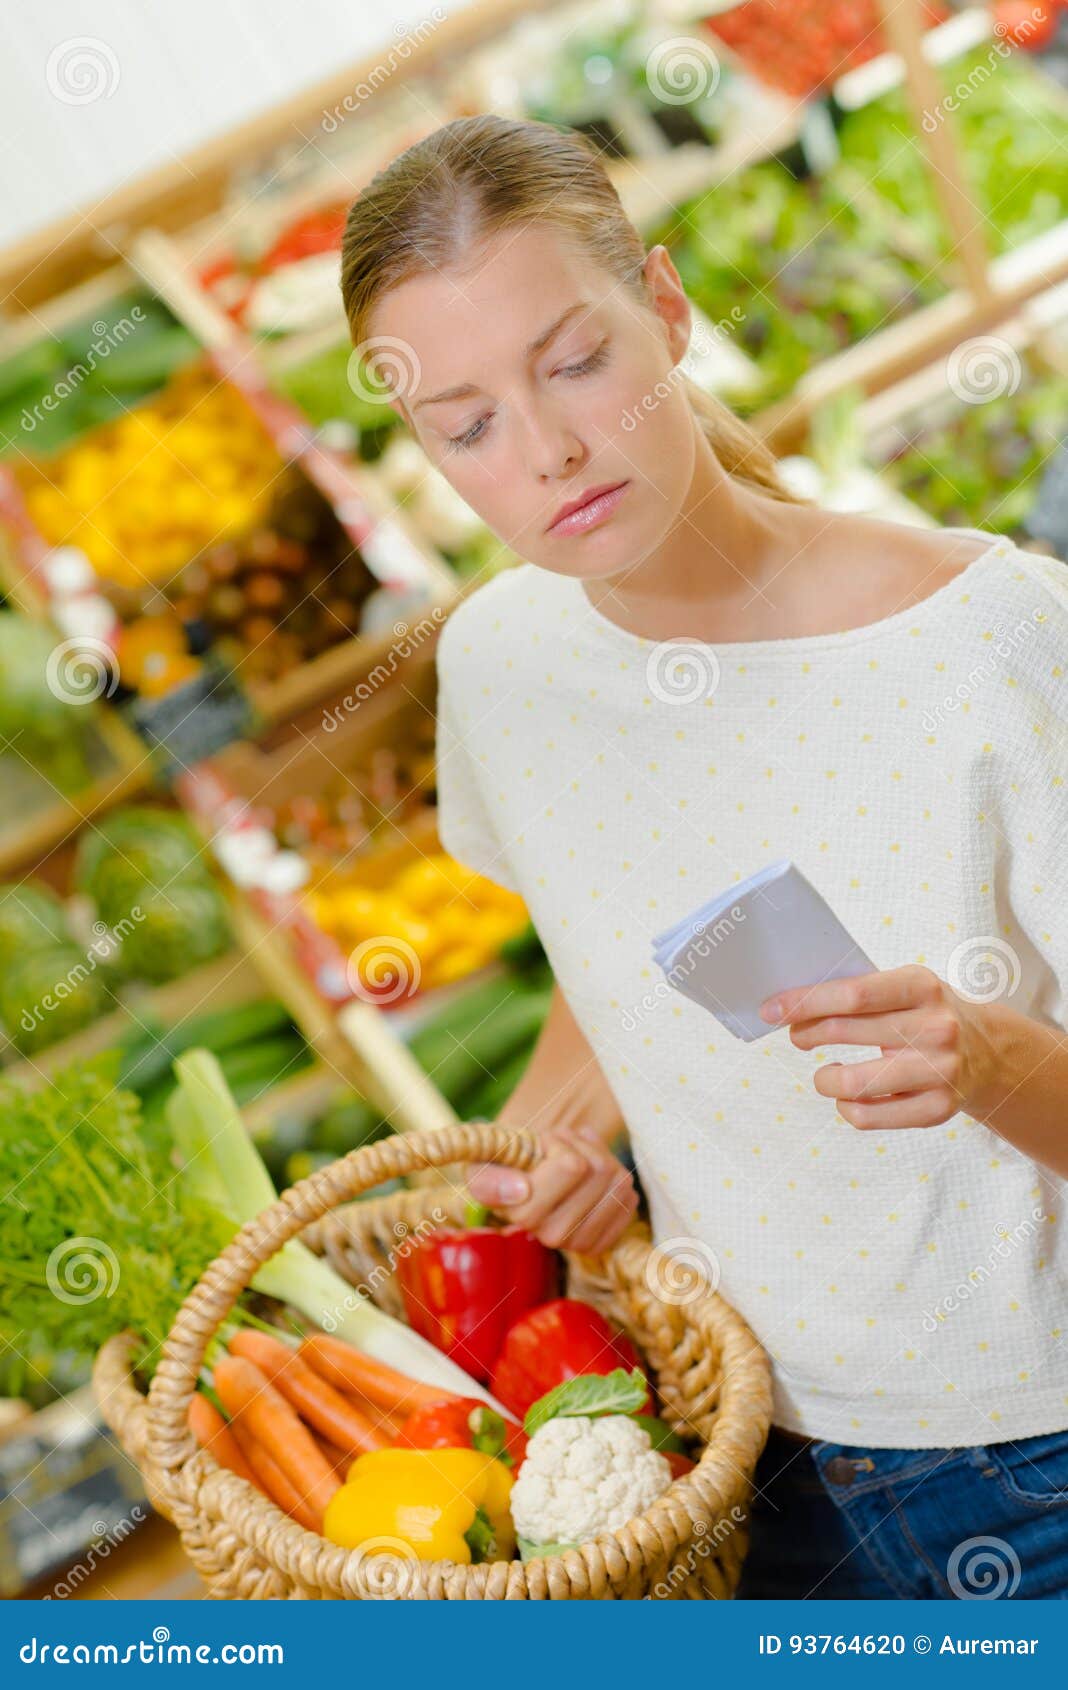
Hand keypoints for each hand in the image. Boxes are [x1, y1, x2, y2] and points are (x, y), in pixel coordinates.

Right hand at [466, 1124, 637, 1252]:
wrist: (527, 1177)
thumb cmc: (509, 1162)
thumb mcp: (487, 1161)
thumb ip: (491, 1177)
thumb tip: (521, 1190)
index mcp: (522, 1213)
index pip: (572, 1165)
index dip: (561, 1142)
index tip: (543, 1144)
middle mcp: (549, 1236)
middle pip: (599, 1169)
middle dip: (582, 1146)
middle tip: (561, 1148)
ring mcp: (578, 1242)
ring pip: (617, 1181)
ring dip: (600, 1159)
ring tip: (575, 1160)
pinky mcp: (601, 1243)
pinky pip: (629, 1199)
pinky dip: (614, 1179)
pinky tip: (592, 1181)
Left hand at [759, 964, 1001, 1130]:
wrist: (988, 1051)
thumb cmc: (924, 1013)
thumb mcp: (905, 986)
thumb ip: (858, 992)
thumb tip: (790, 1004)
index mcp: (922, 987)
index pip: (853, 994)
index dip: (805, 1002)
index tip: (771, 1009)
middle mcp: (936, 1028)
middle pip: (845, 1033)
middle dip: (806, 1033)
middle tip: (797, 1035)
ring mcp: (940, 1071)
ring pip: (851, 1083)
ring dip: (823, 1078)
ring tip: (825, 1073)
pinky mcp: (938, 1109)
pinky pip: (867, 1116)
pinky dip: (846, 1107)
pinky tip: (850, 1096)